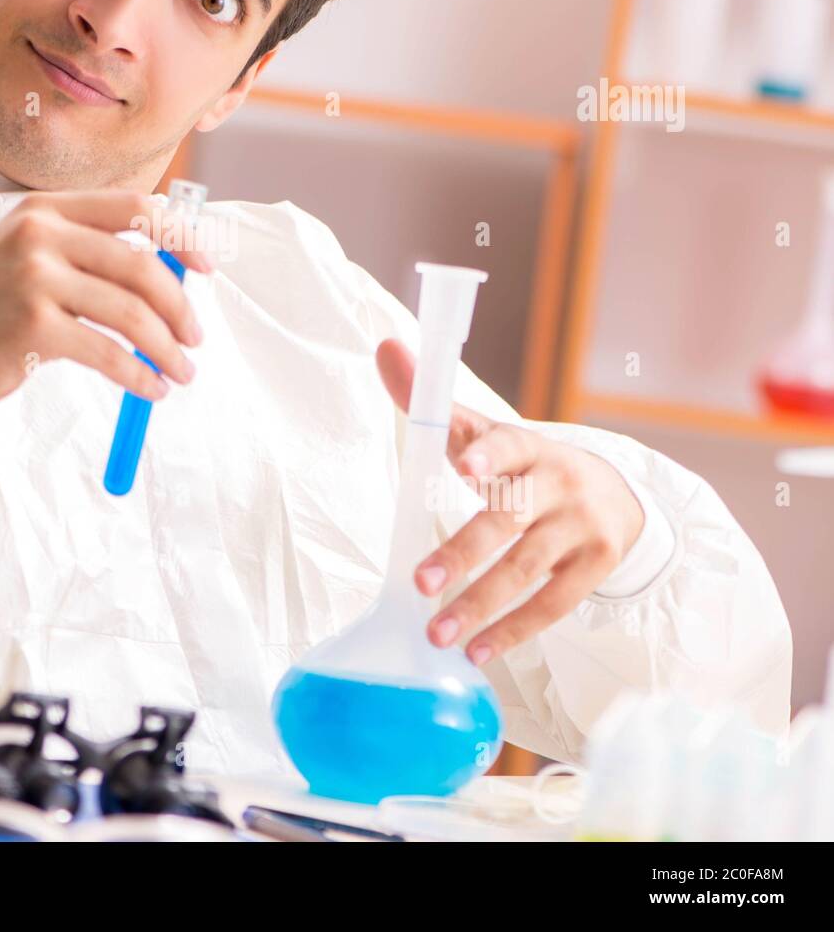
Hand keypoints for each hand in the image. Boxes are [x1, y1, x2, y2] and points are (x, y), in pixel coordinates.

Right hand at [0, 190, 214, 422]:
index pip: (136, 208)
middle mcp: (39, 233)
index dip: (182, 236)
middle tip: (195, 338)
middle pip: (142, 263)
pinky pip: (109, 352)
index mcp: (44, 209)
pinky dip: (140, 374)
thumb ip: (86, 256)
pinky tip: (151, 388)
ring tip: (182, 372)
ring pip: (132, 311)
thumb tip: (170, 272)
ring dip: (168, 347)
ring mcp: (33, 277)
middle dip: (180, 306)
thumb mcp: (24, 261)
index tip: (207, 268)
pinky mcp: (31, 326)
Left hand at [375, 338, 645, 667]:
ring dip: (481, 605)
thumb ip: (433, 401)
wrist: (614, 491)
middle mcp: (559, 484)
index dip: (486, 453)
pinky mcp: (597, 566)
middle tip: (421, 584)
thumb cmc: (525, 463)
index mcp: (527, 445)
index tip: (462, 465)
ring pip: (528, 570)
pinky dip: (514, 630)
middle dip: (464, 553)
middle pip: (508, 518)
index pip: (506, 444)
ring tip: (439, 633)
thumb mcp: (486, 431)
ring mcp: (583, 528)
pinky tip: (478, 651)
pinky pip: (553, 604)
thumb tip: (386, 348)